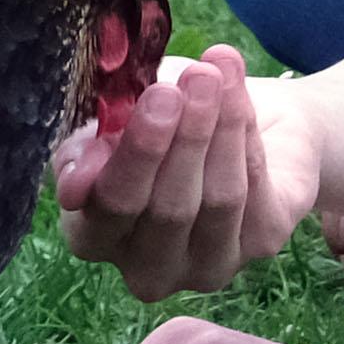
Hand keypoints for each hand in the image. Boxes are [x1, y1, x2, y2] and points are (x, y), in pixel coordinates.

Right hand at [51, 42, 316, 302]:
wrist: (254, 118)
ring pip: (216, 198)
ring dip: (212, 128)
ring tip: (207, 75)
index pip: (102, 216)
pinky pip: (256, 186)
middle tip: (170, 92)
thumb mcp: (120, 117)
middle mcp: (151, 267)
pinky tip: (235, 87)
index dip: (120, 168)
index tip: (124, 119)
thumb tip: (80, 170)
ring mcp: (210, 264)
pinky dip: (244, 129)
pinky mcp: (263, 241)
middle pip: (163, 211)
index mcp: (98, 238)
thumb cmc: (168, 118)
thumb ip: (94, 139)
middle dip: (168, 144)